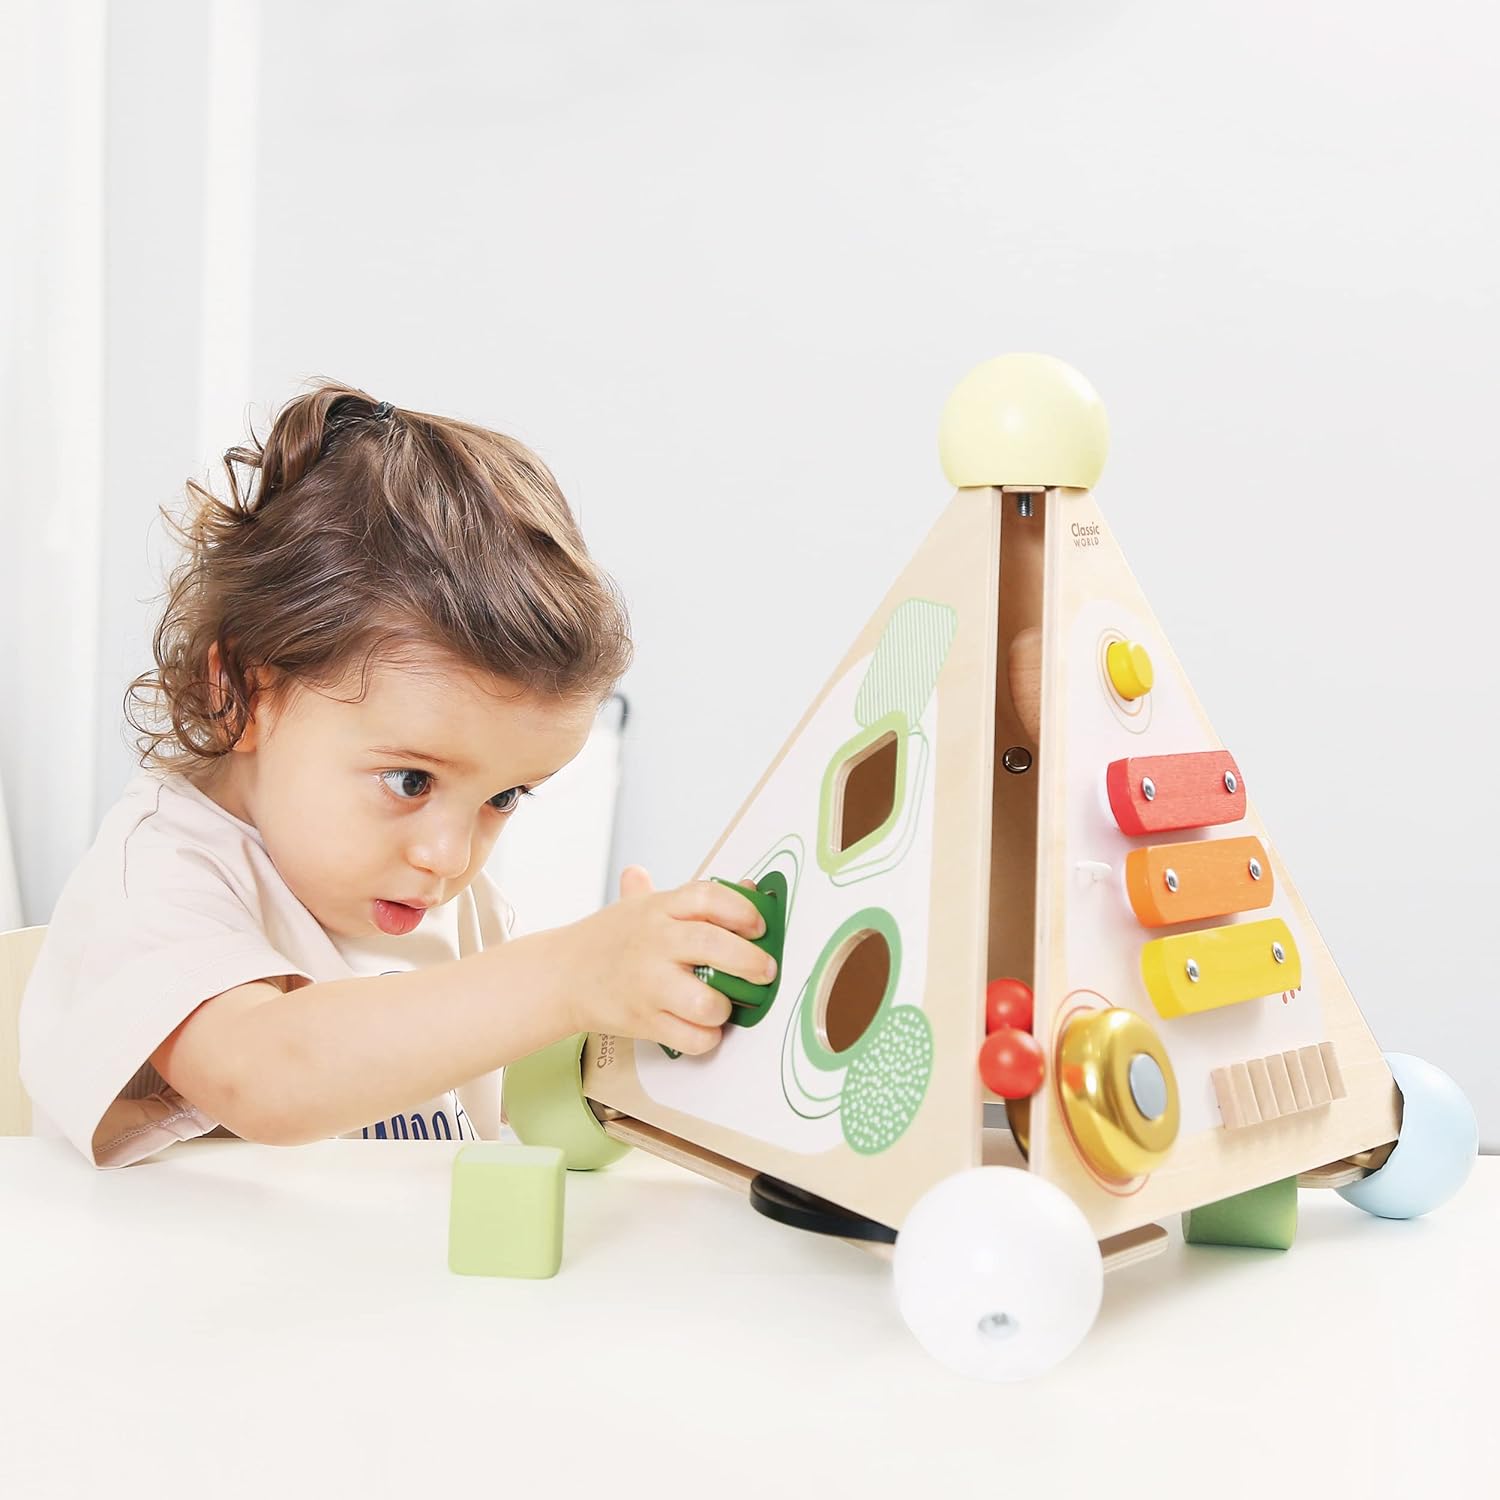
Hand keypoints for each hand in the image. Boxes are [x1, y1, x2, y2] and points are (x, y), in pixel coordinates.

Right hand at [552, 867, 774, 1054]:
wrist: (562, 975)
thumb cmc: (611, 940)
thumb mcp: (645, 906)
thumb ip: (693, 897)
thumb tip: (748, 885)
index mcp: (658, 909)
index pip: (707, 897)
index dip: (741, 910)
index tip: (758, 926)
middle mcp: (654, 943)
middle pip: (713, 946)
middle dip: (750, 961)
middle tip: (765, 970)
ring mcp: (648, 984)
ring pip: (706, 1002)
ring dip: (725, 1007)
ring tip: (725, 1004)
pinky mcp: (644, 1022)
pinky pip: (692, 1038)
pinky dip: (707, 1038)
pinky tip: (705, 1028)